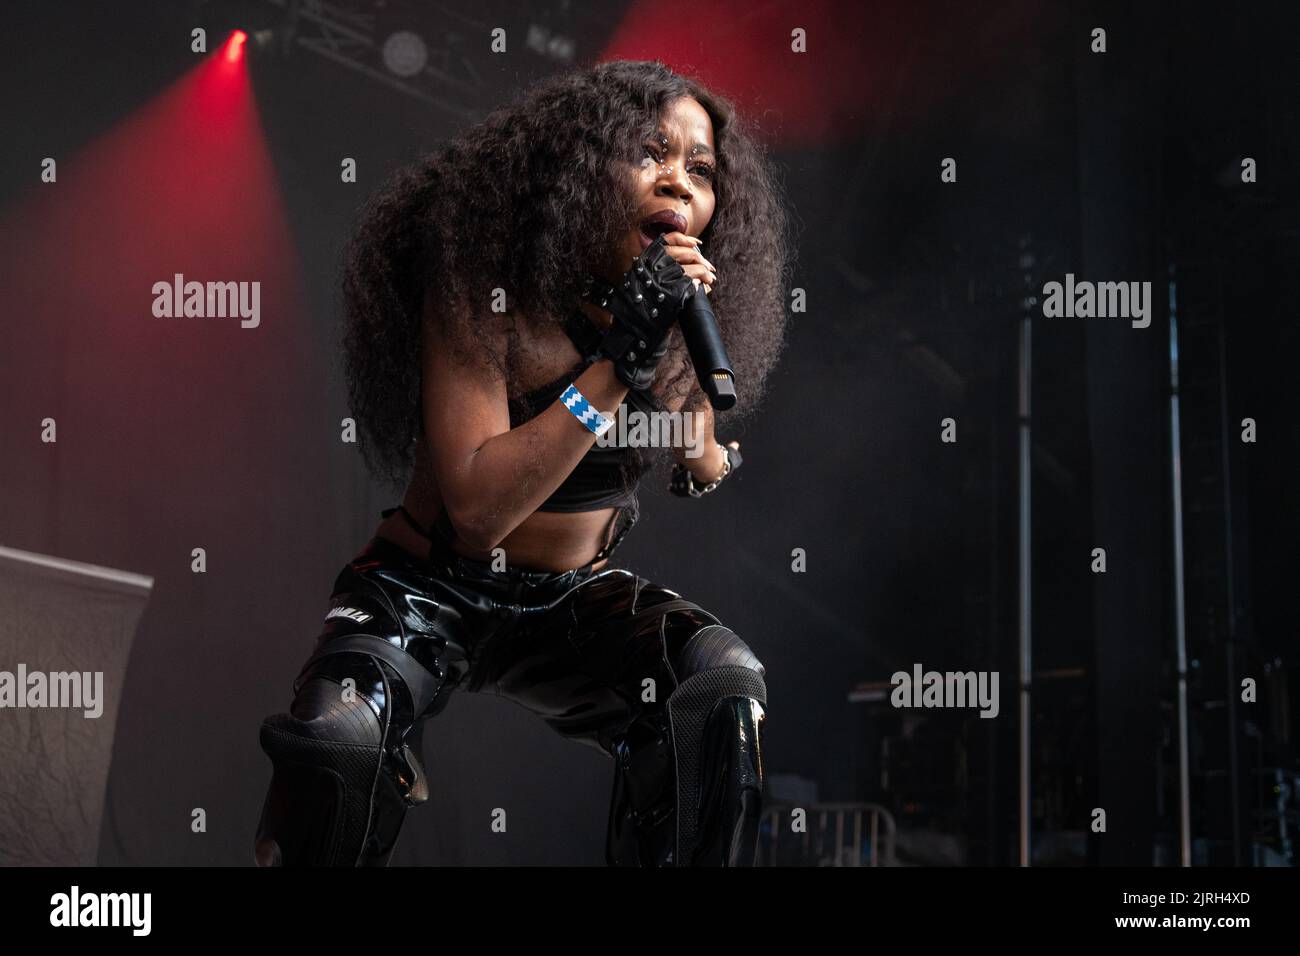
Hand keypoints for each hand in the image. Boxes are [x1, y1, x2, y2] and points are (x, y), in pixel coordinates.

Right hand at [584, 234, 699, 390]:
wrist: (632, 335)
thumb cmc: (639, 312)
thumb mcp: (644, 285)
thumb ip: (659, 272)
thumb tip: (687, 262)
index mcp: (643, 262)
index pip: (666, 239)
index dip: (684, 239)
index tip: (697, 243)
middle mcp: (650, 268)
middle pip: (683, 253)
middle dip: (700, 259)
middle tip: (709, 269)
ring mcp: (661, 281)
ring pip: (691, 268)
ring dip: (704, 273)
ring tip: (709, 280)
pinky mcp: (671, 295)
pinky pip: (692, 284)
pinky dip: (701, 285)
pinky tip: (705, 289)